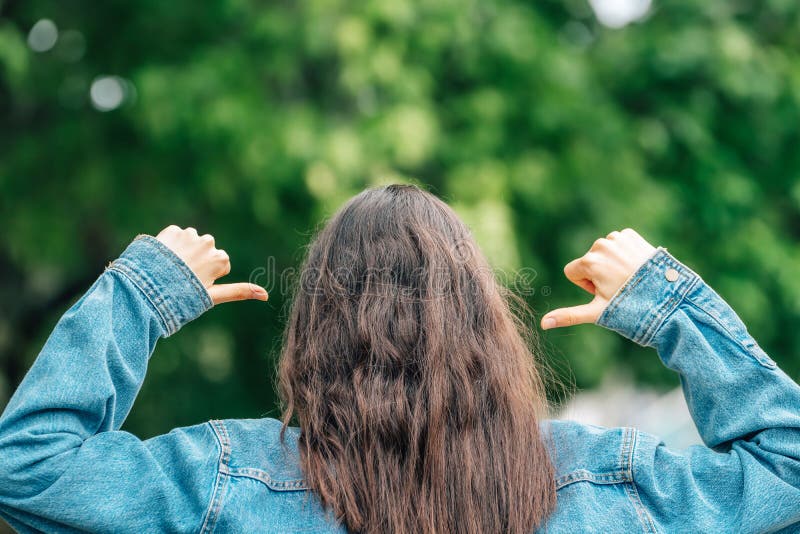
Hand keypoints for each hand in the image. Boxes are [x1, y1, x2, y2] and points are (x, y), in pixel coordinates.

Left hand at [155, 225, 267, 304]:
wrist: (150, 288)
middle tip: (181, 277)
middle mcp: (208, 243)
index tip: (195, 285)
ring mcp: (190, 235)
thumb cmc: (184, 296)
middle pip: (205, 251)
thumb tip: (266, 296)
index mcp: (220, 258)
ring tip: (169, 269)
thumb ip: (240, 291)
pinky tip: (161, 258)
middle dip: (197, 261)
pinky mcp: (172, 230)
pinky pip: (174, 235)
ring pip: (190, 241)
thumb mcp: (213, 295)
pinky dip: (170, 244)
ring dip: (184, 251)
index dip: (208, 276)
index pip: (219, 264)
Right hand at [541, 228, 655, 329]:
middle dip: (599, 274)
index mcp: (590, 262)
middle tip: (620, 287)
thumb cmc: (629, 307)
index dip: (586, 286)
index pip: (573, 272)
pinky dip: (624, 253)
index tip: (605, 293)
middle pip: (588, 261)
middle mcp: (601, 245)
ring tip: (630, 278)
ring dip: (612, 263)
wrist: (668, 298)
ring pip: (603, 252)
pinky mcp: (631, 235)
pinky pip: (618, 243)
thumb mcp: (597, 312)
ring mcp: (617, 238)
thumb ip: (568, 315)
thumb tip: (542, 324)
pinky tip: (636, 266)